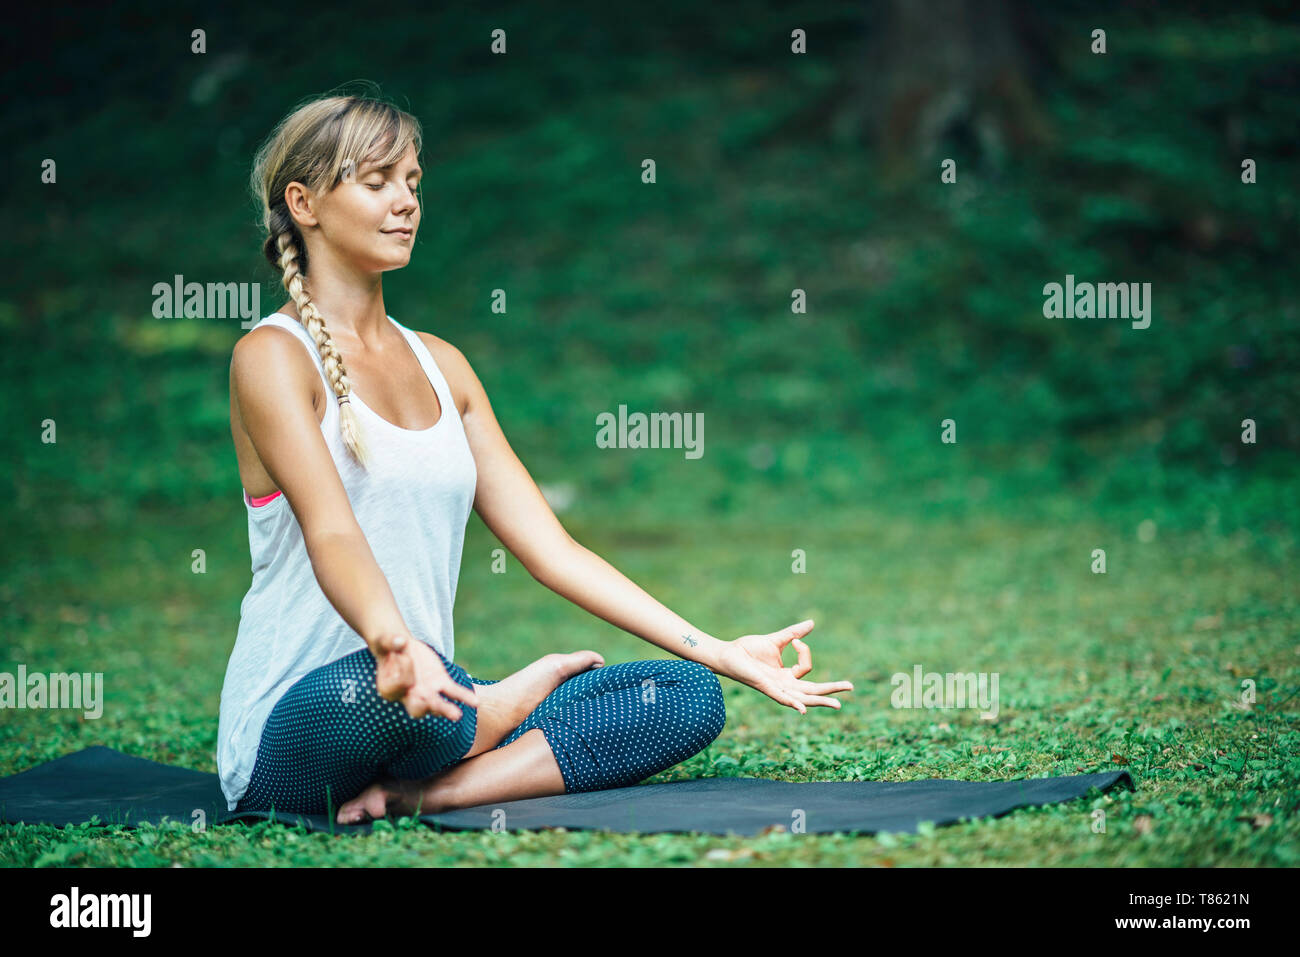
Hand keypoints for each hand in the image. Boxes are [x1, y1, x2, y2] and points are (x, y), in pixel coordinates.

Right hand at [370, 631, 477, 719]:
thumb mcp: (385, 642)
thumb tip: (400, 640)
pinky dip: (464, 696)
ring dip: (445, 709)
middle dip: (423, 708)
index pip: (400, 685)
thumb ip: (390, 642)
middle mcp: (409, 696)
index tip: (405, 656)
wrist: (402, 649)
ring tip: (457, 714)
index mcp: (390, 689)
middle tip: (429, 704)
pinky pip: (454, 693)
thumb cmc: (389, 647)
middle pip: (416, 708)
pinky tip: (475, 701)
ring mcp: (427, 692)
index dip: (405, 670)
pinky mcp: (441, 683)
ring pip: (437, 705)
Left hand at [715, 619, 852, 714]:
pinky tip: (803, 709)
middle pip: (812, 690)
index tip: (794, 640)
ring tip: (837, 705)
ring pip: (802, 698)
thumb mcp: (777, 640)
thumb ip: (794, 633)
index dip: (805, 652)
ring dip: (820, 701)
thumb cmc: (748, 649)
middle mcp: (783, 685)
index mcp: (786, 675)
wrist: (728, 653)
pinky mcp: (765, 688)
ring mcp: (776, 688)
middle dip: (831, 690)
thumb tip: (812, 623)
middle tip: (851, 687)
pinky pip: (782, 699)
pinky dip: (793, 704)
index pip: (806, 669)